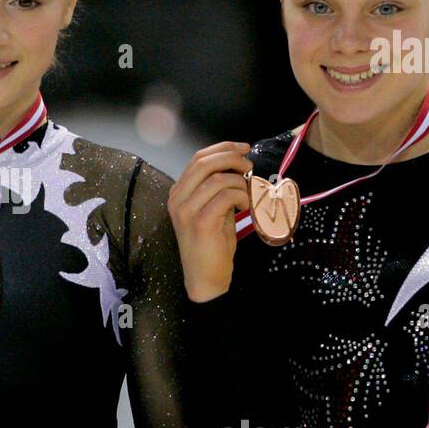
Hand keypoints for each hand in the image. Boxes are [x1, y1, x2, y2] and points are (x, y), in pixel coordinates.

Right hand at [167, 141, 252, 300]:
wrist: (205, 278)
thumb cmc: (212, 246)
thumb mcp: (215, 210)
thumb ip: (220, 189)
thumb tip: (240, 166)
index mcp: (179, 193)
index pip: (198, 158)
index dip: (223, 148)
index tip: (244, 148)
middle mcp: (177, 198)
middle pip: (204, 162)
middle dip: (232, 158)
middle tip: (250, 167)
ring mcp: (186, 210)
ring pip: (217, 178)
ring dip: (240, 183)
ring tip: (251, 195)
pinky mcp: (200, 222)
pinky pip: (225, 196)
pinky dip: (242, 197)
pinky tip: (247, 208)